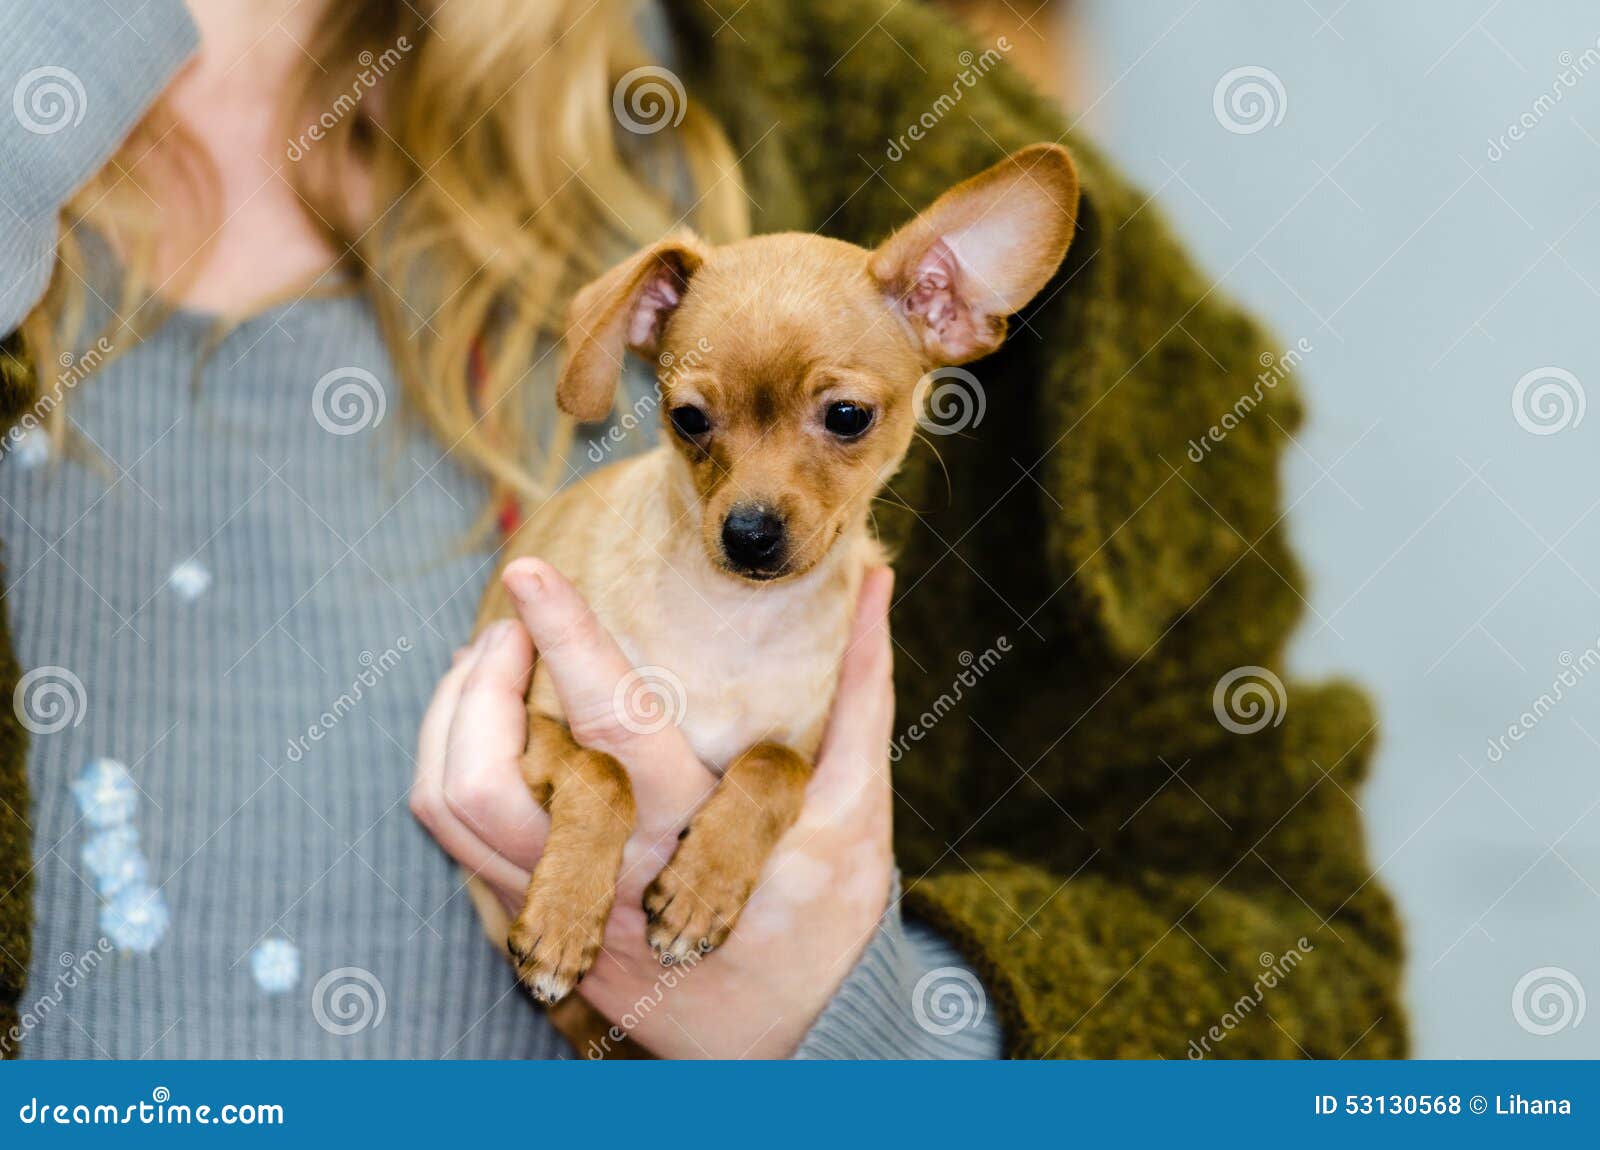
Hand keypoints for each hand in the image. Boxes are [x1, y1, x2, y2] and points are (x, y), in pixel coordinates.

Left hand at [410, 559, 895, 1057]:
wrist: (781, 1040)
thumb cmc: (824, 917)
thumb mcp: (858, 807)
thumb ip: (859, 689)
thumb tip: (871, 579)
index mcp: (691, 834)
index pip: (614, 723)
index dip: (566, 640)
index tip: (530, 571)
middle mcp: (609, 871)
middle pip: (490, 782)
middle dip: (478, 684)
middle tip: (506, 621)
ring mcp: (561, 904)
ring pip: (453, 812)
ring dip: (448, 722)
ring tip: (484, 662)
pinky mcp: (535, 921)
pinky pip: (456, 845)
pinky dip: (447, 767)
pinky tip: (480, 723)